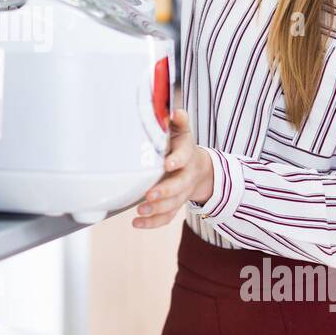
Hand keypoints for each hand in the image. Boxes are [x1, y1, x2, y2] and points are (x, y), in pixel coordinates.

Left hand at [133, 110, 214, 228]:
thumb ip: (178, 122)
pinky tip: (136, 223)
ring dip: (157, 210)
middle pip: (179, 186)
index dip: (177, 161)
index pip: (184, 157)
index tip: (167, 164)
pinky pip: (166, 217)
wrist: (199, 169)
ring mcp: (181, 193)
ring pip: (173, 205)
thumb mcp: (182, 132)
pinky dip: (152, 223)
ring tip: (140, 211)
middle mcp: (185, 177)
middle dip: (165, 191)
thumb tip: (175, 111)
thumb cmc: (182, 147)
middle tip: (150, 194)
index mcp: (186, 156)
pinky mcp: (174, 206)